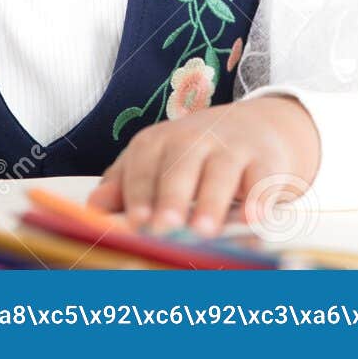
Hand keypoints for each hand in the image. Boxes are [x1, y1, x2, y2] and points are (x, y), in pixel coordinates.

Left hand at [86, 96, 319, 235]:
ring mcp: (231, 147)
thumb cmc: (194, 154)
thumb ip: (124, 185)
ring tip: (203, 231)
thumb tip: (92, 210)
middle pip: (180, 168)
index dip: (137, 194)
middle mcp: (193, 139)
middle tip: (163, 228)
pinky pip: (261, 178)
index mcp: (157, 142)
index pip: (142, 166)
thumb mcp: (156, 161)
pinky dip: (258, 198)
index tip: (134, 222)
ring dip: (211, 203)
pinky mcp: (265, 159)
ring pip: (220, 174)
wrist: (254, 127)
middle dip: (171, 198)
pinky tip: (253, 218)